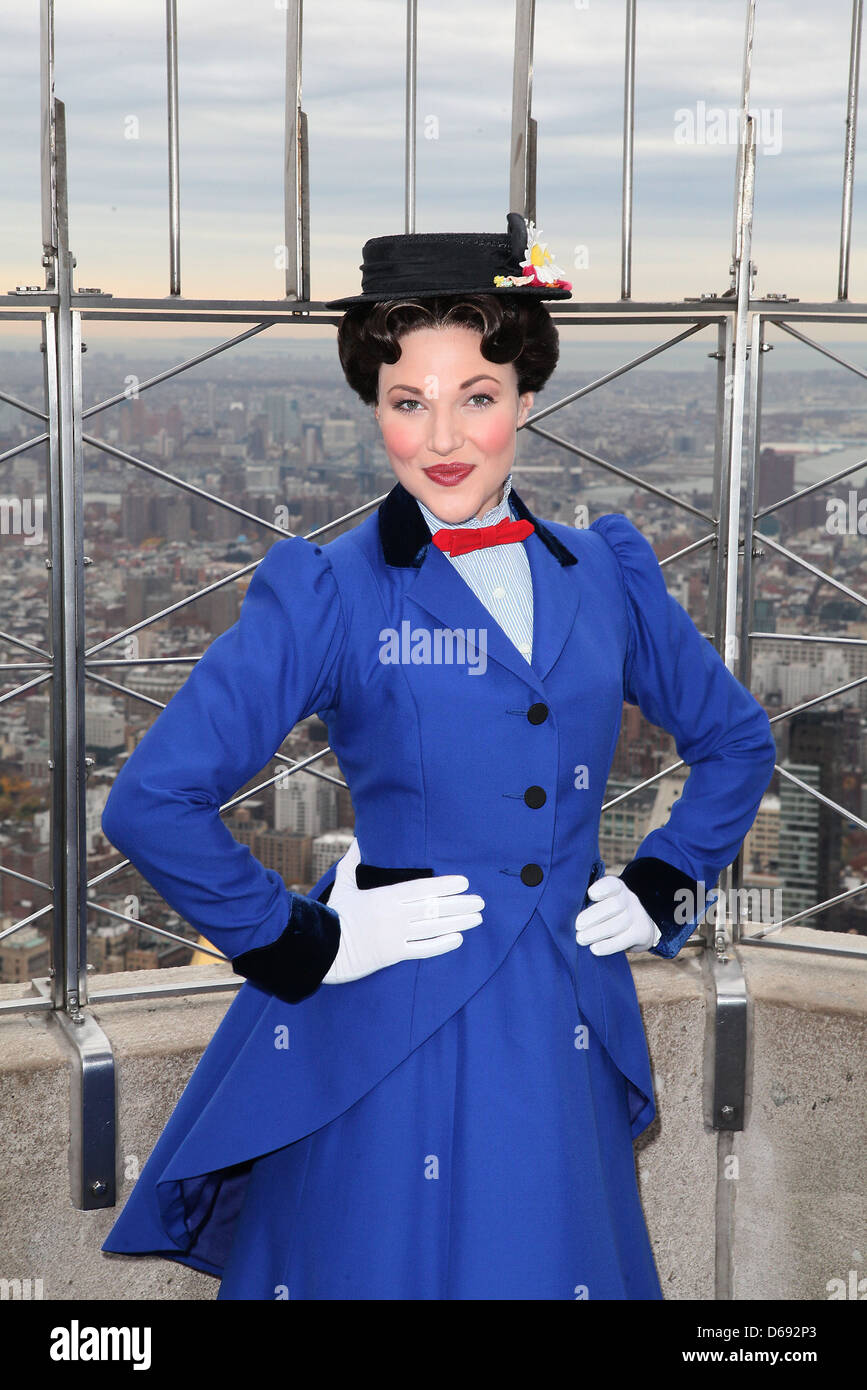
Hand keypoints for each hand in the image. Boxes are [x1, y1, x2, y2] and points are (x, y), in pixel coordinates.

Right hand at [323, 838, 484, 983]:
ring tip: (477, 917)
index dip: (445, 885)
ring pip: (434, 928)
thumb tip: (360, 837)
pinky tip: (458, 939)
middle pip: (434, 908)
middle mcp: (394, 916)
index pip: (422, 888)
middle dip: (460, 904)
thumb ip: (353, 860)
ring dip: (458, 922)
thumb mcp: (343, 884)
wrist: (323, 950)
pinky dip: (442, 944)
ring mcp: (395, 936)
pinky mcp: (394, 955)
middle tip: (481, 901)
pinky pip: (423, 950)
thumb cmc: (333, 914)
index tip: (464, 882)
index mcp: (384, 897)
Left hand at [575, 875, 661, 955]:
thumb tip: (563, 910)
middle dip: (594, 915)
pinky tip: (594, 949)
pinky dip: (608, 946)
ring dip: (597, 933)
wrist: (638, 926)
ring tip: (580, 939)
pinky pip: (624, 940)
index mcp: (616, 887)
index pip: (612, 884)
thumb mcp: (601, 901)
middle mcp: (628, 899)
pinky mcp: (640, 933)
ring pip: (619, 923)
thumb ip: (587, 902)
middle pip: (615, 905)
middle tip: (577, 925)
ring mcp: (636, 916)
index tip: (590, 894)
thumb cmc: (607, 911)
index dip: (602, 888)